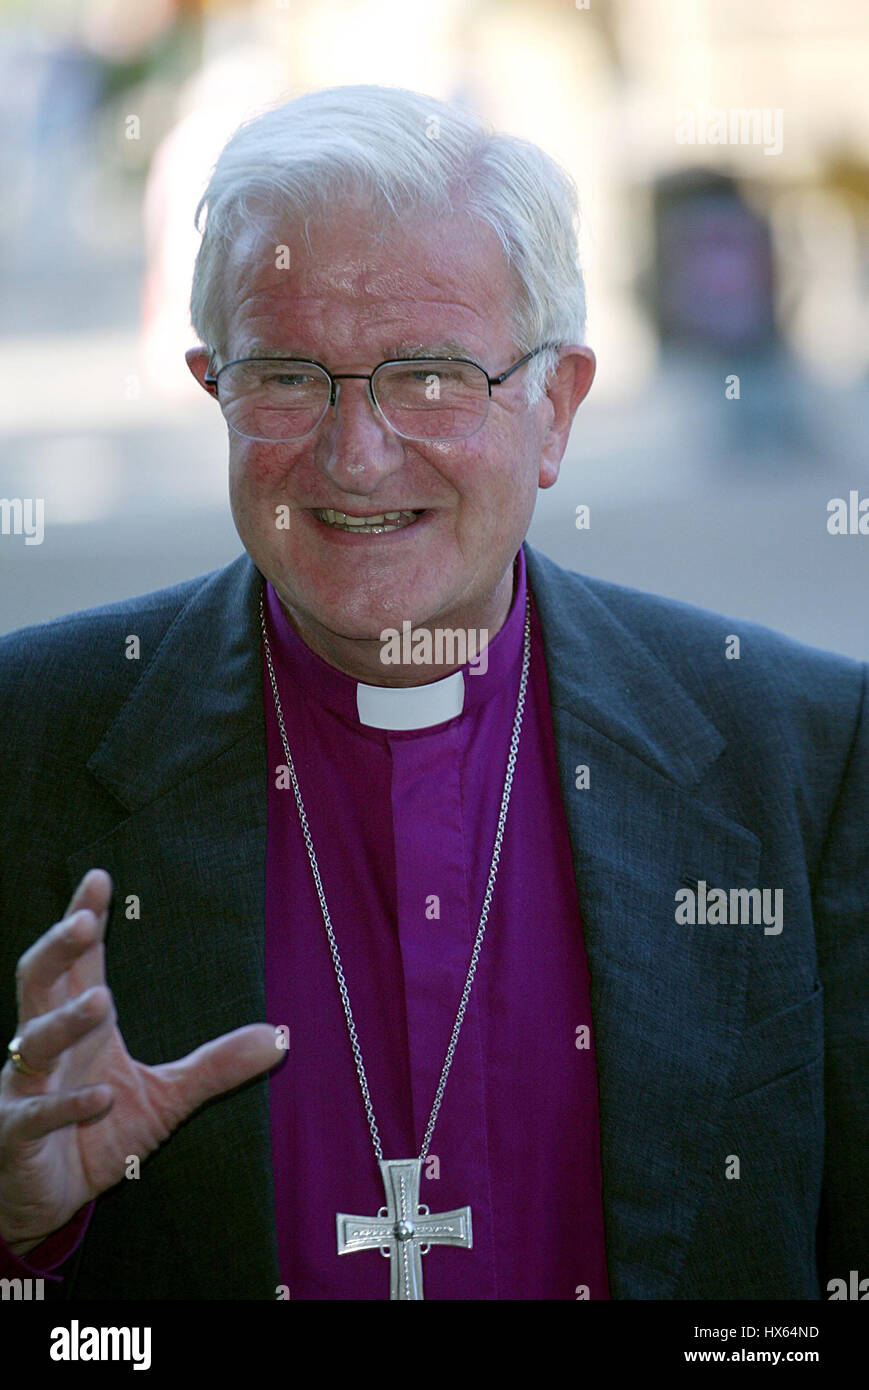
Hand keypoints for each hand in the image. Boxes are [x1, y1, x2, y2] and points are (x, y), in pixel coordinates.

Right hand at [0, 869, 279, 1252]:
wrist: (46, 1202)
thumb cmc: (99, 1134)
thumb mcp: (168, 1097)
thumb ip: (215, 1066)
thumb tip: (278, 1038)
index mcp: (80, 1025)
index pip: (79, 961)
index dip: (84, 917)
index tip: (100, 878)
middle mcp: (47, 1046)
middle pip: (39, 980)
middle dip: (58, 947)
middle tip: (85, 921)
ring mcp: (25, 1087)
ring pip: (34, 1039)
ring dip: (65, 1019)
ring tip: (101, 999)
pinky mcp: (16, 1134)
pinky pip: (36, 1112)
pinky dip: (68, 1104)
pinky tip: (102, 1096)